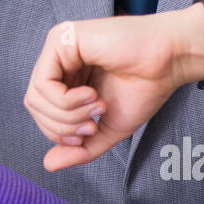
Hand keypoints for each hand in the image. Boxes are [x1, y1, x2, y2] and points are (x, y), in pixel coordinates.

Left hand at [23, 5, 203, 171]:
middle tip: (93, 123)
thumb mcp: (107, 128)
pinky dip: (66, 100)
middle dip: (63, 126)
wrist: (168, 61)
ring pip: (35, 97)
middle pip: (34, 106)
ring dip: (68, 114)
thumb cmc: (144, 88)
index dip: (61, 132)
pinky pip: (43, 83)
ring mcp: (57, 47)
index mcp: (66, 77)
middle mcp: (58, 60)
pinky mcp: (62, 38)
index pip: (42, 112)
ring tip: (98, 106)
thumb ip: (80, 148)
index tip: (92, 130)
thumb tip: (48, 165)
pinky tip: (92, 95)